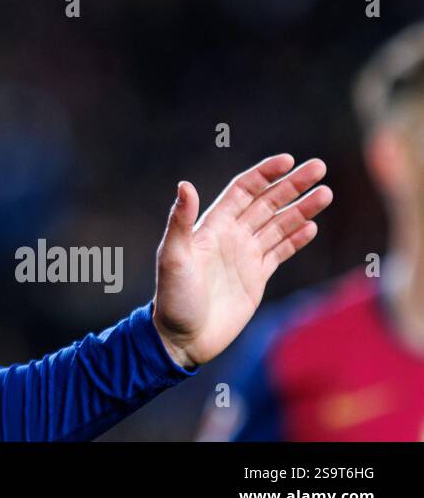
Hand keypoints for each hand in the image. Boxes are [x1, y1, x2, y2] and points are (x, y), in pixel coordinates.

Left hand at [150, 153, 331, 369]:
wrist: (182, 337)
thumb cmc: (173, 297)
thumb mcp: (173, 256)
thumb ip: (181, 222)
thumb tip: (185, 185)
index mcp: (212, 225)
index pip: (244, 190)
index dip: (265, 174)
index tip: (288, 161)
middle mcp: (231, 236)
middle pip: (267, 202)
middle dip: (292, 185)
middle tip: (320, 167)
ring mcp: (245, 256)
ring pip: (278, 225)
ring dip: (301, 209)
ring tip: (325, 193)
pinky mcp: (255, 277)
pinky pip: (279, 252)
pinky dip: (295, 238)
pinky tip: (311, 226)